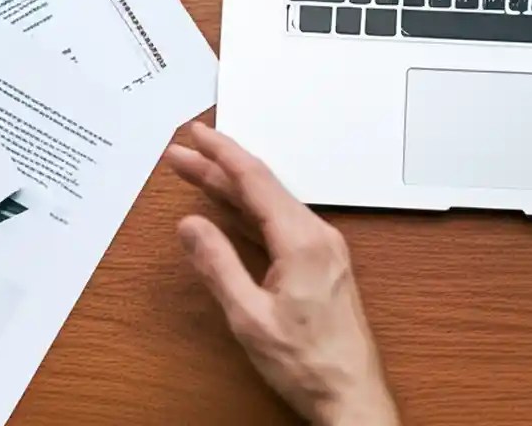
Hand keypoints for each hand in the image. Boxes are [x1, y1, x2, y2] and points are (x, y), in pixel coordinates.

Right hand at [166, 122, 399, 425]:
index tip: (197, 136)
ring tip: (196, 174)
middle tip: (181, 155)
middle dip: (217, 168)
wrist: (351, 395)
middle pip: (260, 189)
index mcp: (302, 241)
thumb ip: (218, 266)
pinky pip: (280, 223)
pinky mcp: (322, 263)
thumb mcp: (249, 317)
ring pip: (270, 205)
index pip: (255, 180)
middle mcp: (317, 237)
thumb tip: (191, 226)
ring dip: (232, 189)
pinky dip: (249, 212)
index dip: (222, 154)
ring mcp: (323, 249)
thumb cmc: (308, 364)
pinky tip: (230, 210)